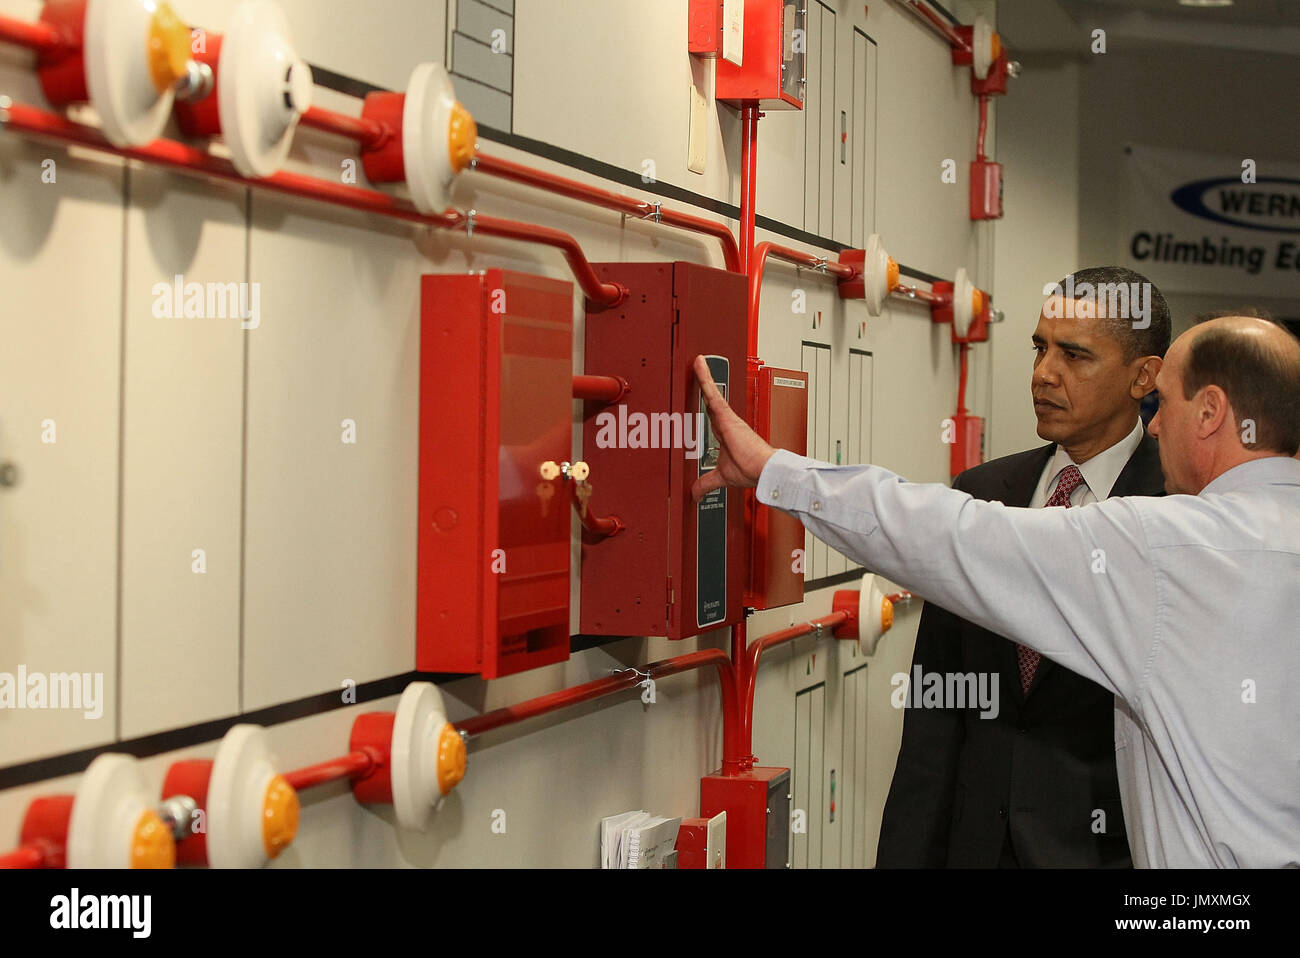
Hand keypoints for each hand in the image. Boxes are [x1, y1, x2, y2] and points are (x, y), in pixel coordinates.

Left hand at [692, 354, 776, 499]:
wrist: (764, 469)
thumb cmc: (751, 469)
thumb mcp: (721, 476)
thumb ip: (706, 482)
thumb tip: (695, 493)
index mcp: (726, 433)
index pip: (711, 414)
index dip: (703, 404)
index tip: (696, 396)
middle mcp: (727, 422)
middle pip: (710, 400)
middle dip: (702, 385)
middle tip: (693, 369)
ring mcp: (727, 417)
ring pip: (711, 393)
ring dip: (704, 377)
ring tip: (696, 362)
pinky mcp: (727, 416)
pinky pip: (713, 394)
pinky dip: (706, 379)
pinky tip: (699, 366)